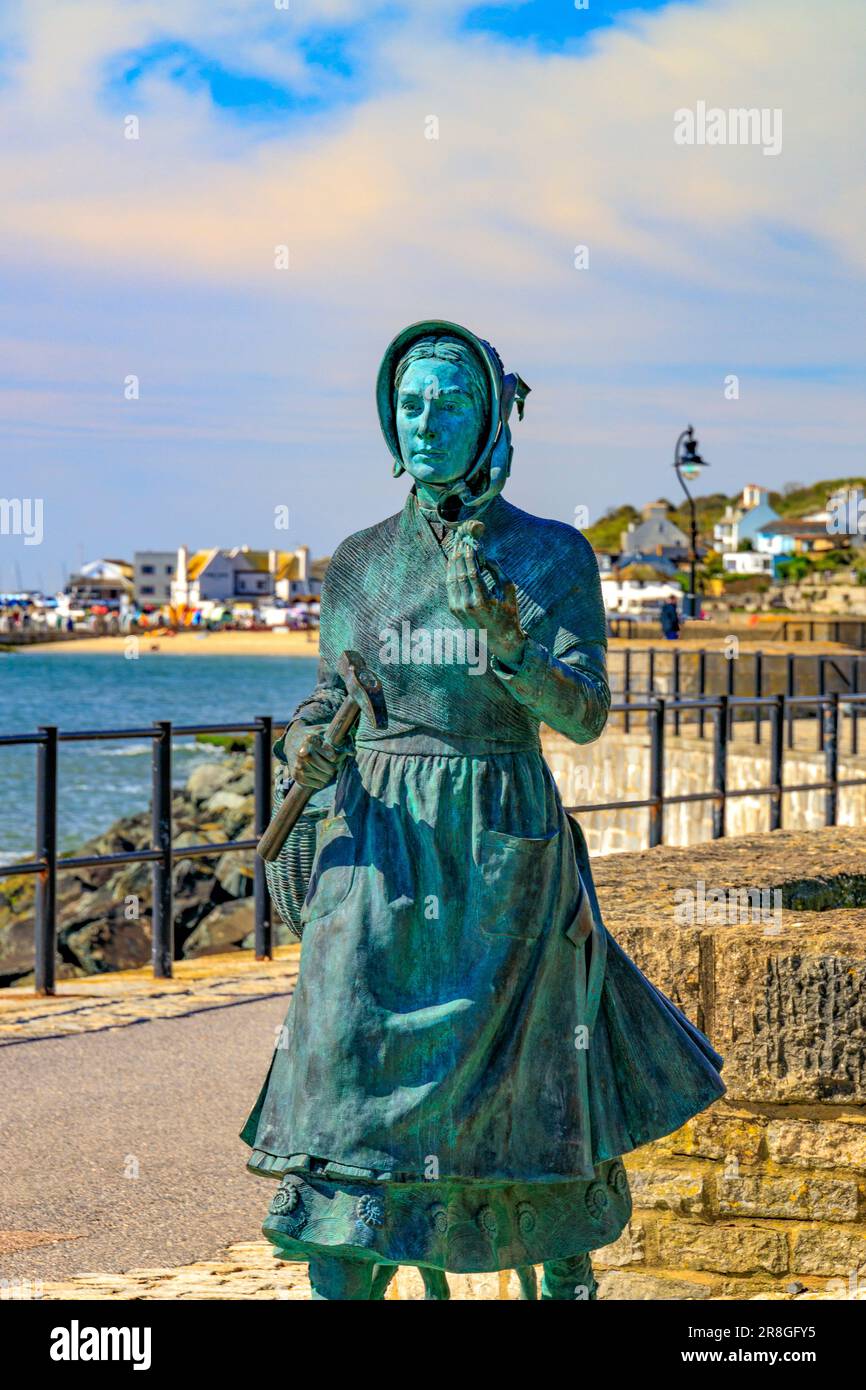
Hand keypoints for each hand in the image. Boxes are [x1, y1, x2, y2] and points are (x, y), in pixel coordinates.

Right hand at [288, 729, 346, 789]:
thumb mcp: (327, 731)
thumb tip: (353, 753)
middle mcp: (302, 753)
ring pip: (325, 778)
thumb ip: (342, 739)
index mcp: (310, 739)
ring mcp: (298, 766)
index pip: (332, 756)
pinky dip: (322, 781)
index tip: (333, 755)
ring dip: (329, 775)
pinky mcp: (296, 776)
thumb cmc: (315, 736)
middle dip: (334, 767)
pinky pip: (319, 784)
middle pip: (330, 769)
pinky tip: (319, 772)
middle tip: (332, 763)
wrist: (293, 741)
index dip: (336, 757)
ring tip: (325, 767)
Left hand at [446, 522, 526, 668]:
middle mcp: (467, 605)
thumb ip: (498, 571)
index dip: (469, 555)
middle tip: (460, 539)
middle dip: (460, 554)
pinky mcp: (453, 609)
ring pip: (452, 578)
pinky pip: (450, 586)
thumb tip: (485, 556)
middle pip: (460, 573)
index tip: (469, 542)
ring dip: (453, 560)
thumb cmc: (509, 613)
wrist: (499, 640)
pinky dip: (451, 571)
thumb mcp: (509, 591)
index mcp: (483, 601)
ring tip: (455, 545)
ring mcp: (458, 608)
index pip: (472, 572)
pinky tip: (453, 560)